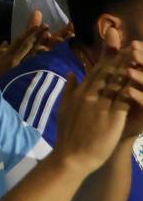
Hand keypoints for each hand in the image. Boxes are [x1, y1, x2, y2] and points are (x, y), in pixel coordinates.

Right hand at [0, 9, 52, 81]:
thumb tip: (6, 42)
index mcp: (5, 57)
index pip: (18, 42)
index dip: (28, 32)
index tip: (37, 25)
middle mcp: (14, 60)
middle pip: (27, 45)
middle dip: (36, 34)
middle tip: (46, 26)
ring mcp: (20, 68)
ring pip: (32, 53)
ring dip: (40, 43)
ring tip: (47, 34)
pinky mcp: (24, 77)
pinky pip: (33, 64)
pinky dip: (39, 57)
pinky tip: (46, 51)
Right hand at [53, 44, 142, 169]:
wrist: (71, 156)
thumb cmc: (69, 135)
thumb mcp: (64, 109)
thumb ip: (69, 90)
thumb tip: (72, 74)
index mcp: (80, 92)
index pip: (97, 70)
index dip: (109, 56)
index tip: (118, 43)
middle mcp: (90, 95)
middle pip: (108, 72)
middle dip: (122, 57)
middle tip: (134, 44)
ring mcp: (101, 105)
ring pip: (118, 82)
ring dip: (130, 68)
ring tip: (139, 56)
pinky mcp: (112, 116)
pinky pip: (125, 98)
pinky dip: (133, 87)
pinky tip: (139, 79)